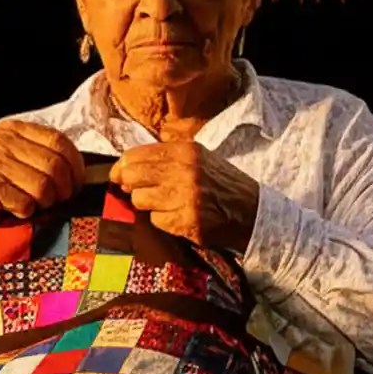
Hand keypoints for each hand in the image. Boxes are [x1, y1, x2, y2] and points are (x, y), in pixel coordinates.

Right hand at [0, 120, 86, 236]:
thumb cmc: (2, 188)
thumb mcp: (22, 163)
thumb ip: (47, 157)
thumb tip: (86, 172)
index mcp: (14, 128)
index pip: (60, 141)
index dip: (75, 166)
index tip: (76, 185)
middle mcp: (2, 140)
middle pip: (54, 165)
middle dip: (63, 189)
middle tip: (58, 201)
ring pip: (42, 186)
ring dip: (44, 203)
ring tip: (34, 205)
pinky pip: (25, 203)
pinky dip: (26, 212)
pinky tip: (16, 210)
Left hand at [109, 142, 259, 251]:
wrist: (253, 211)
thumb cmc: (220, 183)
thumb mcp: (198, 158)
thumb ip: (165, 158)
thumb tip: (124, 168)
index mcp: (185, 151)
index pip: (135, 155)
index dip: (122, 167)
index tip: (119, 175)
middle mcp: (185, 171)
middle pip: (132, 177)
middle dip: (130, 186)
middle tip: (138, 191)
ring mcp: (186, 198)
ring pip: (140, 200)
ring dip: (148, 204)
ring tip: (166, 204)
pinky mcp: (187, 222)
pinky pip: (155, 220)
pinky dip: (163, 221)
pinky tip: (179, 216)